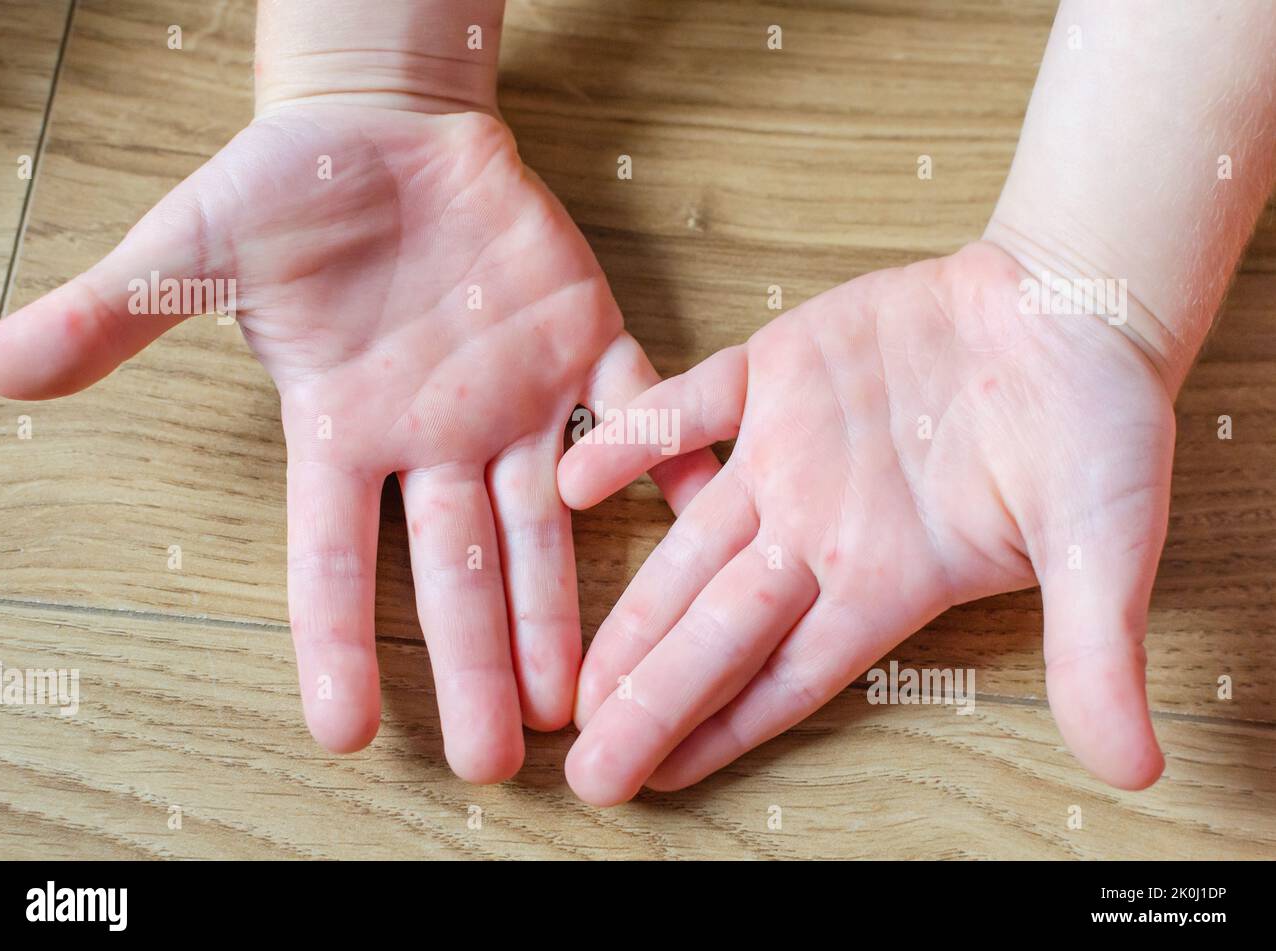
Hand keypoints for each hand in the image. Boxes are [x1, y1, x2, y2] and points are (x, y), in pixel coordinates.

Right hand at [0, 102, 715, 781]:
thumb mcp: (193, 249)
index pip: (332, 557)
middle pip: (455, 570)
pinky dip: (666, 461)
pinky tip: (694, 525)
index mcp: (344, 430)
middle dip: (476, 660)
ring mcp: (520, 399)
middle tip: (496, 758)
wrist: (388, 127)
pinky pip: (637, 412)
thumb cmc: (289, 190)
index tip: (342, 730)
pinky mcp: (587, 344)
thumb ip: (116, 314)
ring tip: (581, 698)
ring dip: (564, 606)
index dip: (337, 641)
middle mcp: (436, 437)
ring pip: (546, 524)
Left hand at [559, 241, 1174, 804]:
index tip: (655, 776)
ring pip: (689, 543)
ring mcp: (789, 452)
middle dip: (651, 697)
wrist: (1069, 308)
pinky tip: (575, 479)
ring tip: (574, 671)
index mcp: (887, 579)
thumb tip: (1132, 767)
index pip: (788, 678)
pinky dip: (637, 436)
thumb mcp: (1104, 543)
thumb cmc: (1096, 426)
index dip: (720, 729)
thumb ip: (1097, 647)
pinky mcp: (777, 370)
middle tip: (588, 764)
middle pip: (719, 630)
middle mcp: (821, 530)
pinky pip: (690, 407)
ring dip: (632, 605)